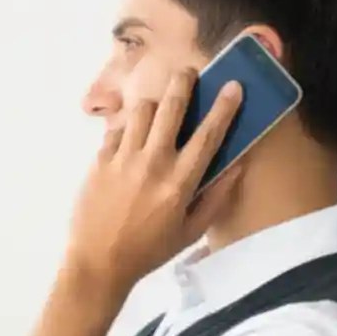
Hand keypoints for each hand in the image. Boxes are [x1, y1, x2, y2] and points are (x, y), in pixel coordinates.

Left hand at [65, 69, 243, 297]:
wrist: (98, 262)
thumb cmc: (149, 250)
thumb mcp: (190, 231)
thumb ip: (216, 197)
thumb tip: (238, 166)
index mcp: (180, 182)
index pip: (208, 133)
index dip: (224, 106)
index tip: (233, 85)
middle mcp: (152, 163)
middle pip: (171, 107)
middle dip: (183, 82)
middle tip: (189, 73)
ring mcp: (123, 159)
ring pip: (141, 111)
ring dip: (154, 104)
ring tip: (159, 109)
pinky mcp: (100, 161)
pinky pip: (117, 130)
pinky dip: (128, 128)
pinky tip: (132, 138)